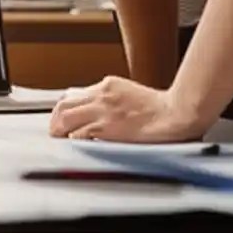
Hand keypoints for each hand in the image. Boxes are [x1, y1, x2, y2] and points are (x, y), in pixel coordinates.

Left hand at [48, 76, 207, 141]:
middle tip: (56, 133)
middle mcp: (100, 94)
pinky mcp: (105, 127)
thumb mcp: (131, 94)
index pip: (74, 95)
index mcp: (107, 85)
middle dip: (55, 120)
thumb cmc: (162, 108)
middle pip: (63, 105)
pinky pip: (78, 134)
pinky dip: (73, 141)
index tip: (64, 121)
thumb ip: (113, 100)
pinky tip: (75, 147)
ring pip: (64, 118)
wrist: (176, 113)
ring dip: (59, 131)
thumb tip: (100, 113)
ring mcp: (101, 110)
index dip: (66, 110)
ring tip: (61, 141)